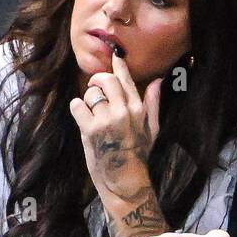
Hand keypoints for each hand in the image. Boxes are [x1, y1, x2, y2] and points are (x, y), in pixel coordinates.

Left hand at [69, 52, 161, 204]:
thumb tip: (158, 80)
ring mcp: (107, 120)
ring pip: (91, 93)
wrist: (126, 181)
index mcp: (139, 109)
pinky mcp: (91, 130)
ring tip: (92, 113)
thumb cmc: (138, 155)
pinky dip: (77, 110)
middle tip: (94, 89)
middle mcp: (124, 111)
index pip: (126, 79)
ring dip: (88, 100)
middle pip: (106, 80)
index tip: (114, 55)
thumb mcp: (152, 129)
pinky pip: (77, 105)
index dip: (118, 65)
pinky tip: (83, 120)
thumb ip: (153, 103)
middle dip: (97, 81)